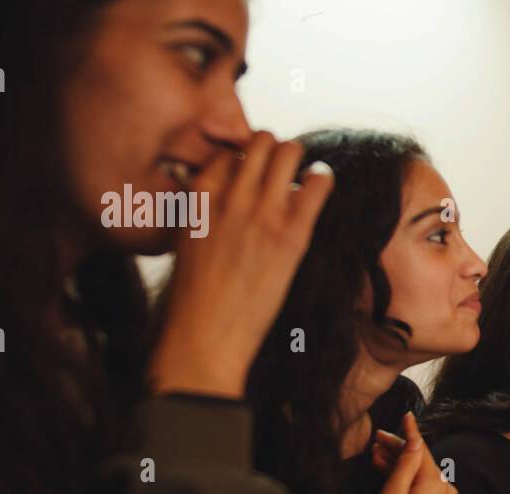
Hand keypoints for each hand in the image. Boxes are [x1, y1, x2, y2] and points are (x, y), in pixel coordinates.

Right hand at [150, 131, 334, 397]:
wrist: (205, 335)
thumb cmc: (193, 298)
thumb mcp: (187, 241)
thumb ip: (206, 212)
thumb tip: (228, 199)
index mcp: (199, 195)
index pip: (228, 151)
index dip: (244, 160)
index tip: (253, 176)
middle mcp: (230, 195)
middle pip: (261, 142)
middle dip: (274, 151)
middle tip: (281, 172)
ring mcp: (262, 212)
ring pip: (289, 151)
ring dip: (298, 161)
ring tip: (300, 179)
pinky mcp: (291, 233)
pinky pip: (317, 183)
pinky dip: (322, 179)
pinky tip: (319, 190)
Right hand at [373, 412, 458, 493]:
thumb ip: (404, 464)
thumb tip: (415, 440)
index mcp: (436, 483)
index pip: (422, 449)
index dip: (409, 432)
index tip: (405, 415)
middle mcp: (446, 490)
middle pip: (421, 460)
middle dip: (399, 449)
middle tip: (375, 440)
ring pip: (421, 473)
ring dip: (401, 464)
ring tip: (376, 455)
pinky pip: (424, 487)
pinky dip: (408, 479)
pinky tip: (390, 474)